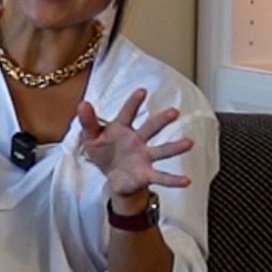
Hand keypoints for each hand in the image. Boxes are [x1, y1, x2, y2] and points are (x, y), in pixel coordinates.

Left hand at [75, 90, 194, 202]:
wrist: (113, 179)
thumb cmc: (104, 153)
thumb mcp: (90, 139)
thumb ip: (87, 122)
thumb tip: (82, 103)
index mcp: (122, 129)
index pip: (127, 113)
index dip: (133, 103)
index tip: (142, 91)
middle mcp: (137, 141)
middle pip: (150, 129)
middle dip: (161, 121)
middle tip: (174, 112)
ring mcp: (144, 157)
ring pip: (161, 150)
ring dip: (175, 147)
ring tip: (189, 143)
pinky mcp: (147, 174)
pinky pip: (161, 176)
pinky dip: (174, 180)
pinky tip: (186, 181)